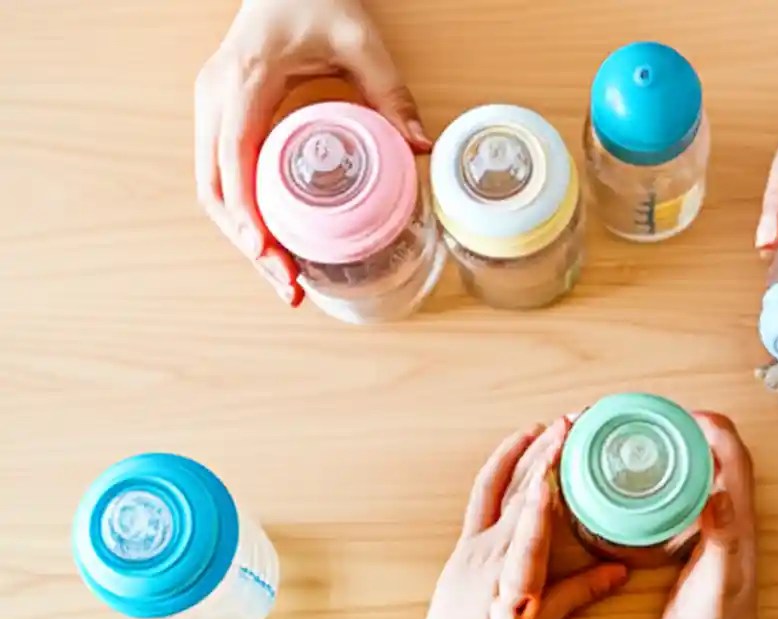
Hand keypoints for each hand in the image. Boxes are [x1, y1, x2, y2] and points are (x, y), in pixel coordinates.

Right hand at [195, 0, 429, 305]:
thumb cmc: (314, 0)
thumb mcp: (361, 42)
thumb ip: (392, 92)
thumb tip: (420, 145)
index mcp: (244, 81)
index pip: (234, 159)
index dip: (249, 213)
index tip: (269, 253)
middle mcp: (216, 98)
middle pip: (216, 189)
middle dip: (248, 244)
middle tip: (287, 285)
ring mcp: (211, 108)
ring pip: (212, 189)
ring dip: (242, 239)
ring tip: (283, 279)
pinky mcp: (219, 117)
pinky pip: (219, 176)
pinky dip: (241, 216)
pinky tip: (272, 247)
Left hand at [374, 420, 627, 618]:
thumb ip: (581, 592)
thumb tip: (621, 572)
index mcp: (513, 568)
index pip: (531, 524)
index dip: (543, 494)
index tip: (556, 464)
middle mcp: (493, 546)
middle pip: (522, 490)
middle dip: (547, 453)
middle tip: (572, 423)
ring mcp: (477, 537)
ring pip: (500, 485)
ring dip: (523, 451)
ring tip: (547, 425)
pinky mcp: (468, 536)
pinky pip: (482, 493)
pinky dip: (499, 466)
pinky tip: (515, 447)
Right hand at [661, 414, 777, 618]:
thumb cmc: (716, 615)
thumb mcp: (718, 575)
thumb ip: (722, 538)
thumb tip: (721, 494)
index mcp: (738, 516)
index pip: (735, 458)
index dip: (718, 430)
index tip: (689, 415)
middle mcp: (729, 514)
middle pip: (723, 458)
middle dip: (701, 431)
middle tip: (667, 419)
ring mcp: (713, 526)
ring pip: (706, 476)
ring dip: (689, 452)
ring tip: (656, 439)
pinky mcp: (695, 539)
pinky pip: (688, 497)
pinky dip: (674, 480)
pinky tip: (650, 484)